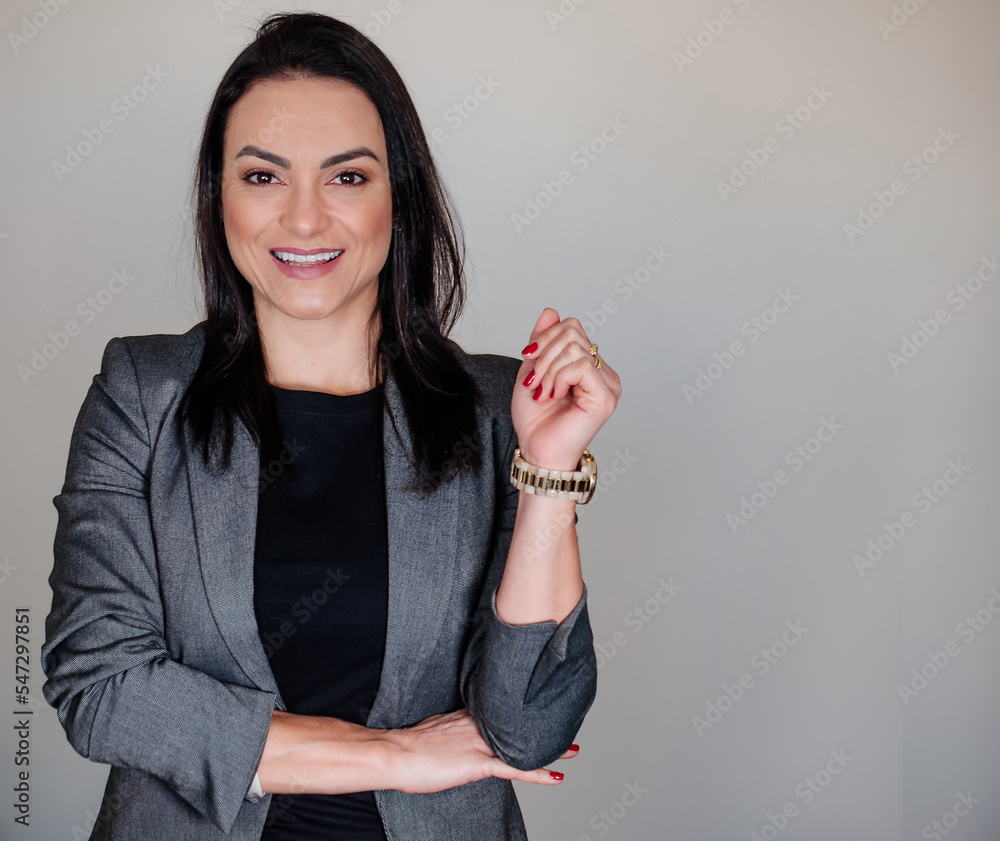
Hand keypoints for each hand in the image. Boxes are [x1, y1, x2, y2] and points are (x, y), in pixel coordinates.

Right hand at [383, 708, 578, 791]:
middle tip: (568, 723)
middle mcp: (478, 725)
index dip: (523, 710)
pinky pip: (514, 768)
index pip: (502, 710)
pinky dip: (538, 773)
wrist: (395, 754)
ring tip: (573, 750)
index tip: (540, 705)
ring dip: (550, 749)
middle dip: (544, 725)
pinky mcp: (478, 763)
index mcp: (466, 716)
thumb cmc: (408, 746)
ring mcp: (480, 743)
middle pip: (518, 723)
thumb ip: (451, 729)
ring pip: (522, 743)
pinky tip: (555, 777)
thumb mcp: (434, 729)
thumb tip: (456, 735)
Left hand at [514, 308, 621, 470]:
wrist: (537, 451)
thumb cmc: (536, 419)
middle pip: (572, 333)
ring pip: (574, 348)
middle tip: (535, 382)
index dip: (545, 338)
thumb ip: (542, 341)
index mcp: (589, 365)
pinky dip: (559, 378)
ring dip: (548, 370)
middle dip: (544, 354)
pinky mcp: (606, 397)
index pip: (571, 327)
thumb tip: (551, 311)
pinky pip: (580, 366)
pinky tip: (555, 396)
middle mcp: (603, 373)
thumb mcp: (532, 369)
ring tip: (544, 393)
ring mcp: (608, 385)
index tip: (528, 359)